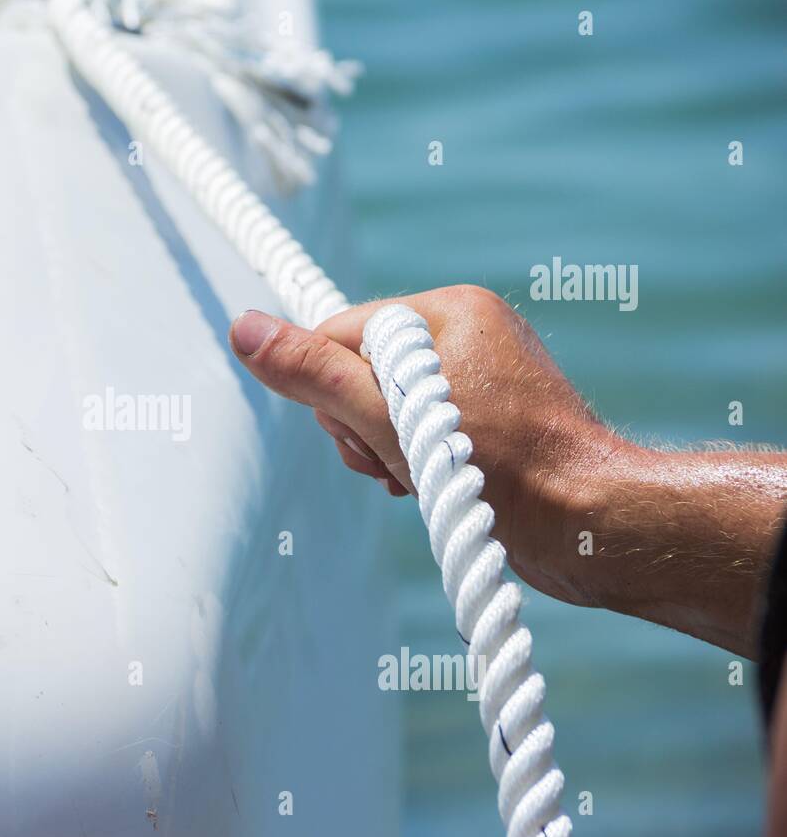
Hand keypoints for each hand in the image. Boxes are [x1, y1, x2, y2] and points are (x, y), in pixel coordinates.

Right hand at [230, 284, 786, 657]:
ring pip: (388, 408)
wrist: (593, 527)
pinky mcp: (493, 421)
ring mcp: (484, 377)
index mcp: (451, 310)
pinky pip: (422, 431)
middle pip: (361, 372)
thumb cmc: (502, 469)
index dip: (332, 393)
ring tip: (423, 480)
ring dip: (387, 451)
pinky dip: (416, 463)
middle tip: (396, 463)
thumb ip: (313, 373)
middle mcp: (471, 333)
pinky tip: (436, 489)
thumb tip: (243, 329)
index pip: (340, 334)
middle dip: (362, 427)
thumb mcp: (390, 417)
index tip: (366, 435)